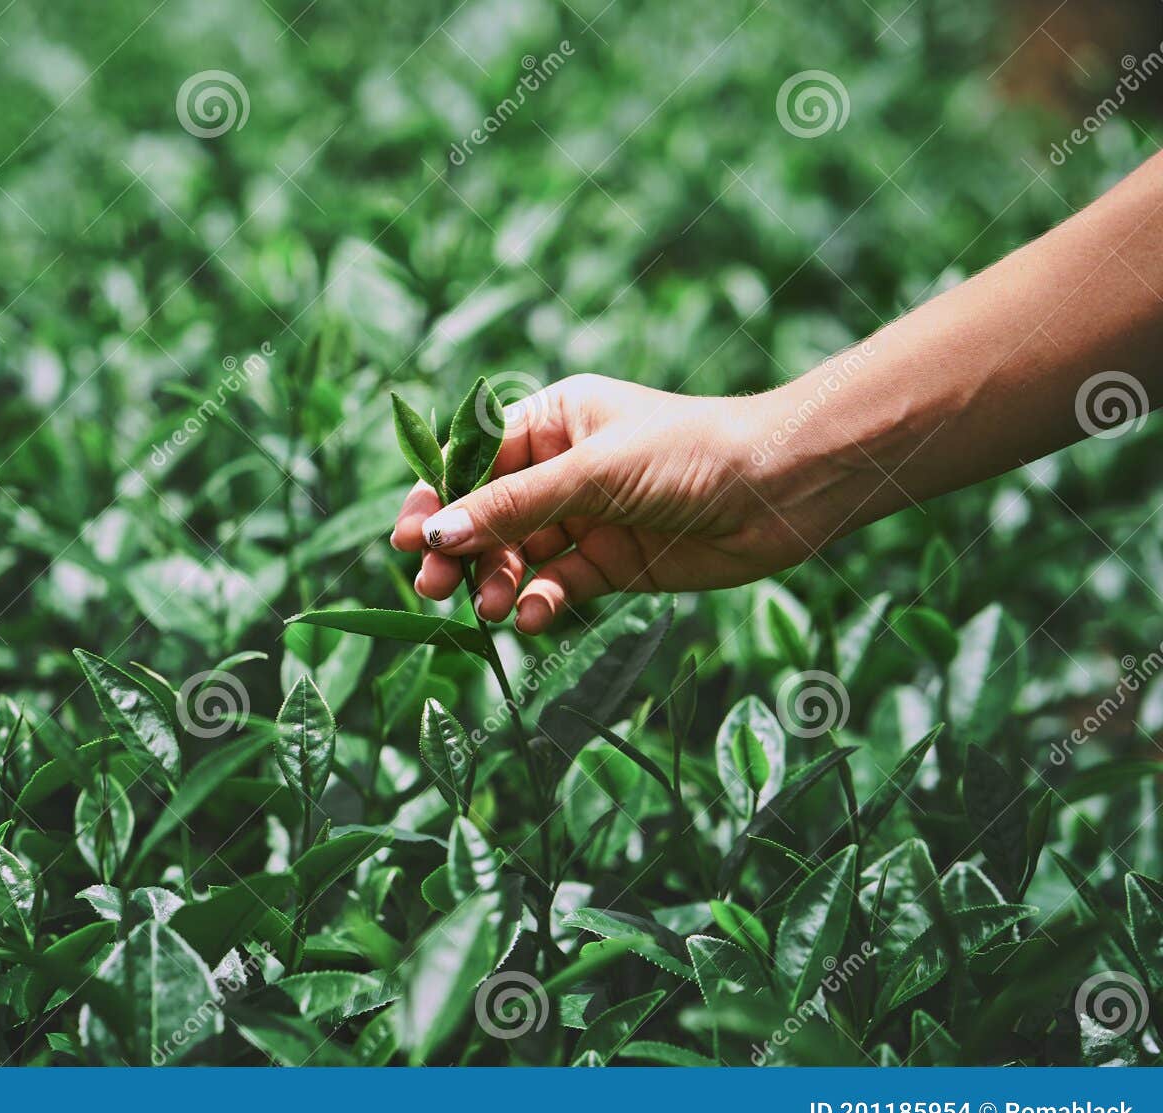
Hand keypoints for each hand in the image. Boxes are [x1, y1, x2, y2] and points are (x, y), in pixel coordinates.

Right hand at [389, 374, 808, 633]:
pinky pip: (558, 584)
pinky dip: (540, 602)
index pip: (476, 458)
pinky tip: (532, 617)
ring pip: (518, 554)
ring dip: (498, 581)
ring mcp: (586, 517)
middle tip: (432, 583)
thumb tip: (436, 531)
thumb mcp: (592, 473)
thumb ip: (512, 506)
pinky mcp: (611, 562)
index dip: (439, 496)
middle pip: (489, 512)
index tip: (408, 534)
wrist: (780, 493)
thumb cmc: (688, 454)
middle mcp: (563, 467)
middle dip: (460, 548)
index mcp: (553, 419)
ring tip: (490, 608)